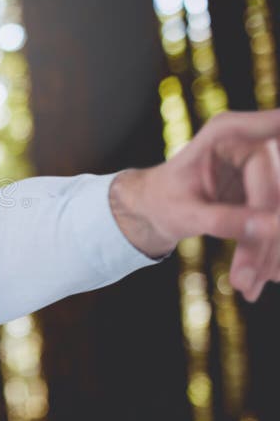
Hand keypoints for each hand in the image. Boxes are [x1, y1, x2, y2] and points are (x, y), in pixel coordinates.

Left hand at [118, 109, 279, 301]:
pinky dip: (272, 252)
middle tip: (245, 282)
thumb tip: (270, 228)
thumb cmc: (161, 201)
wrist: (153, 206)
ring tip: (247, 287)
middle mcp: (254, 142)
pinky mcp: (271, 190)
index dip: (276, 175)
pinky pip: (278, 223)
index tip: (279, 170)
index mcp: (228, 133)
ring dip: (271, 254)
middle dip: (267, 243)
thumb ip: (224, 219)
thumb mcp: (183, 213)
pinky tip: (264, 277)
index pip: (268, 154)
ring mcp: (267, 166)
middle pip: (277, 196)